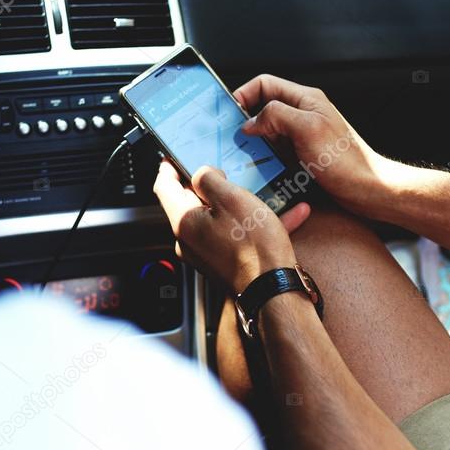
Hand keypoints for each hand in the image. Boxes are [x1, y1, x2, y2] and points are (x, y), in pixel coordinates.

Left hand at [153, 162, 309, 292]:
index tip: (171, 158)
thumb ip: (209, 179)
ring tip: (262, 194)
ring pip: (218, 219)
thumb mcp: (232, 198)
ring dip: (238, 205)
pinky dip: (254, 224)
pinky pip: (236, 236)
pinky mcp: (224, 263)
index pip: (164, 188)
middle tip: (223, 172)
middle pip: (190, 204)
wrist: (273, 290)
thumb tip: (201, 174)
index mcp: (184, 222)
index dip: (167, 168)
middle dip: (207, 187)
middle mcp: (189, 241)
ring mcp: (206, 254)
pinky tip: (285, 216)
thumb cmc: (254, 248)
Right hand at [235, 75, 395, 219]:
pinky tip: (261, 168)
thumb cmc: (345, 161)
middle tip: (233, 138)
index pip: (265, 84)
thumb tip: (251, 121)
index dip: (244, 94)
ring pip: (267, 132)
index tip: (229, 113)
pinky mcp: (302, 156)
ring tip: (245, 155)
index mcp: (305, 99)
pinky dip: (264, 158)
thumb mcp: (307, 129)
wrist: (367, 190)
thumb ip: (276, 115)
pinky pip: (275, 152)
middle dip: (246, 120)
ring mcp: (302, 136)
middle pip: (263, 108)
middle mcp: (303, 114)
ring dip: (254, 142)